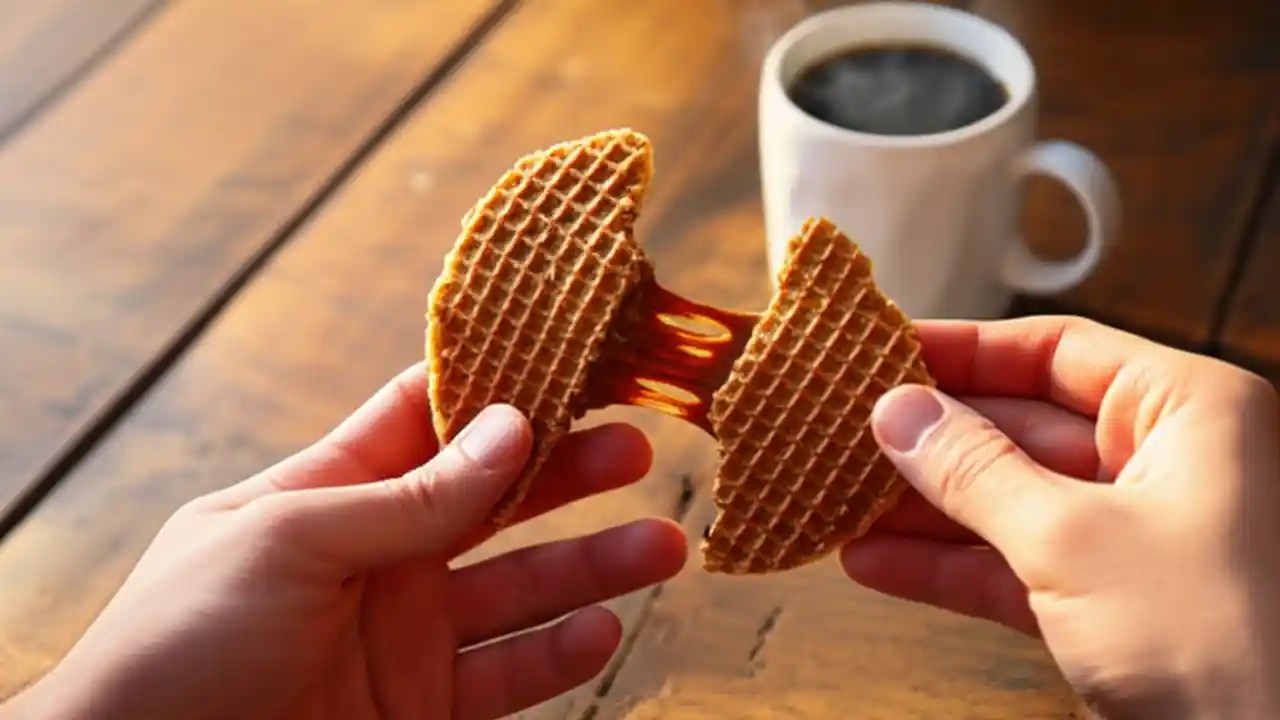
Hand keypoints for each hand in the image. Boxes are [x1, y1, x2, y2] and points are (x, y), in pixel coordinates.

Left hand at [6, 364, 685, 719]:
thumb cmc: (177, 640)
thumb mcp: (289, 543)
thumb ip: (408, 495)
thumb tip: (508, 426)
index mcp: (336, 491)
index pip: (430, 415)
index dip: (498, 382)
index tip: (571, 353)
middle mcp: (382, 554)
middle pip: (496, 496)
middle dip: (568, 470)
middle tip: (639, 445)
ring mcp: (407, 632)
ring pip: (521, 586)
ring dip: (592, 564)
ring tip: (662, 543)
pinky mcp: (424, 705)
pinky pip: (509, 674)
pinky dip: (560, 653)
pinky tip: (602, 628)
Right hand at [842, 316, 1279, 718]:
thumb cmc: (1223, 645)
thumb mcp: (1074, 541)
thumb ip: (976, 471)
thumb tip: (900, 414)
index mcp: (1189, 413)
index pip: (1057, 351)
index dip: (964, 350)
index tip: (885, 352)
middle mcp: (1166, 464)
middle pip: (1024, 426)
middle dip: (933, 439)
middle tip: (849, 431)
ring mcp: (1138, 537)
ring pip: (1011, 500)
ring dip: (926, 508)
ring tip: (844, 498)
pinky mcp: (1113, 603)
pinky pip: (1015, 565)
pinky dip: (950, 566)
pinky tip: (878, 561)